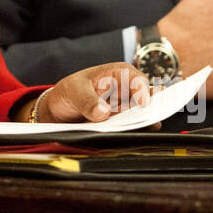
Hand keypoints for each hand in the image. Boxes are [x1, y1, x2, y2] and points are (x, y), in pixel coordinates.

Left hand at [38, 62, 154, 122]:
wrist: (61, 111)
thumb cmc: (69, 93)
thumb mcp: (74, 91)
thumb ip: (87, 101)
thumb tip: (103, 112)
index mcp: (119, 74)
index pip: (137, 80)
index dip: (142, 90)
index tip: (142, 104)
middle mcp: (127, 91)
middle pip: (147, 98)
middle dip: (152, 108)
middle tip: (151, 119)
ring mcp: (127, 109)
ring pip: (144, 116)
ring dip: (144, 123)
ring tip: (142, 130)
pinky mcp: (123, 124)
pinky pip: (134, 129)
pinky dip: (136, 133)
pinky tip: (133, 137)